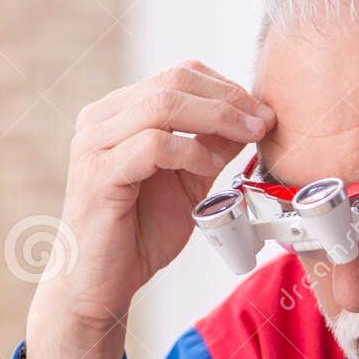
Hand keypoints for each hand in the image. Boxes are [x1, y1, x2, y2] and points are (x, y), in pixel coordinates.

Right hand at [24, 62, 274, 358]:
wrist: (100, 283)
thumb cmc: (139, 233)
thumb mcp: (188, 182)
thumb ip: (212, 148)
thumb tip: (253, 122)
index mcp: (120, 112)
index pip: (180, 75)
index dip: (227, 89)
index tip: (263, 113)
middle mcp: (101, 119)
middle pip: (174, 82)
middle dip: (230, 100)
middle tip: (264, 122)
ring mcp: (95, 144)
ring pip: (163, 105)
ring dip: (217, 119)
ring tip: (248, 138)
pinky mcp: (98, 175)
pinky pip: (152, 146)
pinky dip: (190, 152)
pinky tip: (209, 169)